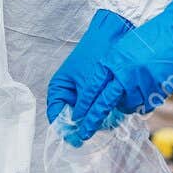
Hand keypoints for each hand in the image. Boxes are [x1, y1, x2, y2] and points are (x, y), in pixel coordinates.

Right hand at [46, 9, 133, 128]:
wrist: (112, 34)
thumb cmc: (94, 54)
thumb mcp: (87, 82)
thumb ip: (84, 105)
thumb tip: (82, 125)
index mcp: (59, 89)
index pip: (56, 116)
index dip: (65, 130)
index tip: (77, 139)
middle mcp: (70, 93)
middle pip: (74, 119)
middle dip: (86, 124)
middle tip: (99, 126)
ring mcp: (84, 93)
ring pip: (89, 115)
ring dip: (100, 119)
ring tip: (112, 117)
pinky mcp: (98, 93)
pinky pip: (100, 109)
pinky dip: (108, 112)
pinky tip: (117, 110)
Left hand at [73, 0, 172, 142]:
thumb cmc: (153, 35)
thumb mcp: (126, 47)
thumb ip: (114, 66)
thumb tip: (106, 88)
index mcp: (113, 60)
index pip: (92, 87)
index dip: (83, 104)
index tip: (77, 115)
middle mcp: (124, 74)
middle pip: (103, 103)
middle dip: (91, 120)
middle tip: (83, 133)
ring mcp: (141, 84)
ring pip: (126, 106)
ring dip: (124, 107)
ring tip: (130, 96)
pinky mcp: (158, 91)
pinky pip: (145, 105)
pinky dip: (143, 104)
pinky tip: (146, 94)